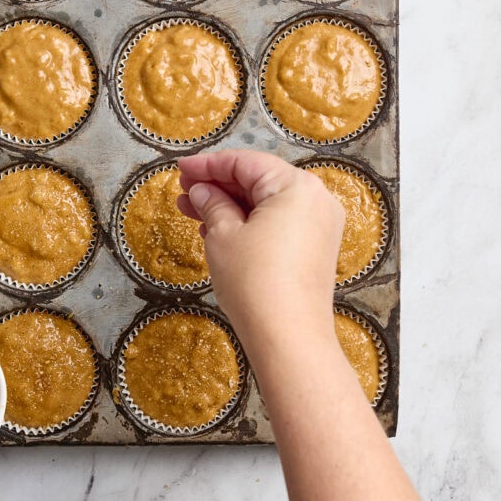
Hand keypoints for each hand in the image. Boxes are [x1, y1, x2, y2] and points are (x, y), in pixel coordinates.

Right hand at [177, 148, 344, 351]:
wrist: (288, 338)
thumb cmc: (255, 282)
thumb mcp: (223, 235)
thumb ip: (212, 204)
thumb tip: (202, 191)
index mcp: (297, 186)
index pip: (246, 163)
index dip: (209, 164)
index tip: (181, 168)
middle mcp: (316, 199)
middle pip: (259, 181)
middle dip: (218, 186)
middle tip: (183, 190)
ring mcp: (320, 226)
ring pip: (267, 204)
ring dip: (230, 205)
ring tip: (191, 210)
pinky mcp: (316, 249)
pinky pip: (279, 224)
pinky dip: (249, 223)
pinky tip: (217, 229)